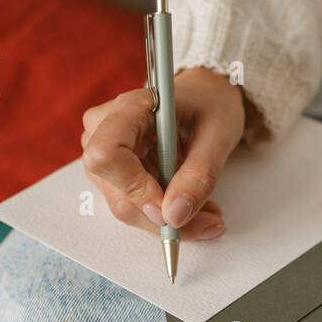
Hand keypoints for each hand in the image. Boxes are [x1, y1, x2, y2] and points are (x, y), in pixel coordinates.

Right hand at [81, 67, 244, 239]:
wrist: (204, 100)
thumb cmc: (209, 106)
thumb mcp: (218, 135)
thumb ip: (199, 174)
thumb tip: (175, 215)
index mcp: (126, 108)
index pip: (106, 155)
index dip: (135, 189)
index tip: (171, 206)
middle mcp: (103, 131)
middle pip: (118, 192)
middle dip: (165, 216)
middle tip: (211, 220)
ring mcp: (105, 155)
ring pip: (126, 207)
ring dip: (170, 219)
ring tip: (209, 212)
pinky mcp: (114, 174)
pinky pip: (135, 207)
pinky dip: (167, 215)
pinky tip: (192, 205)